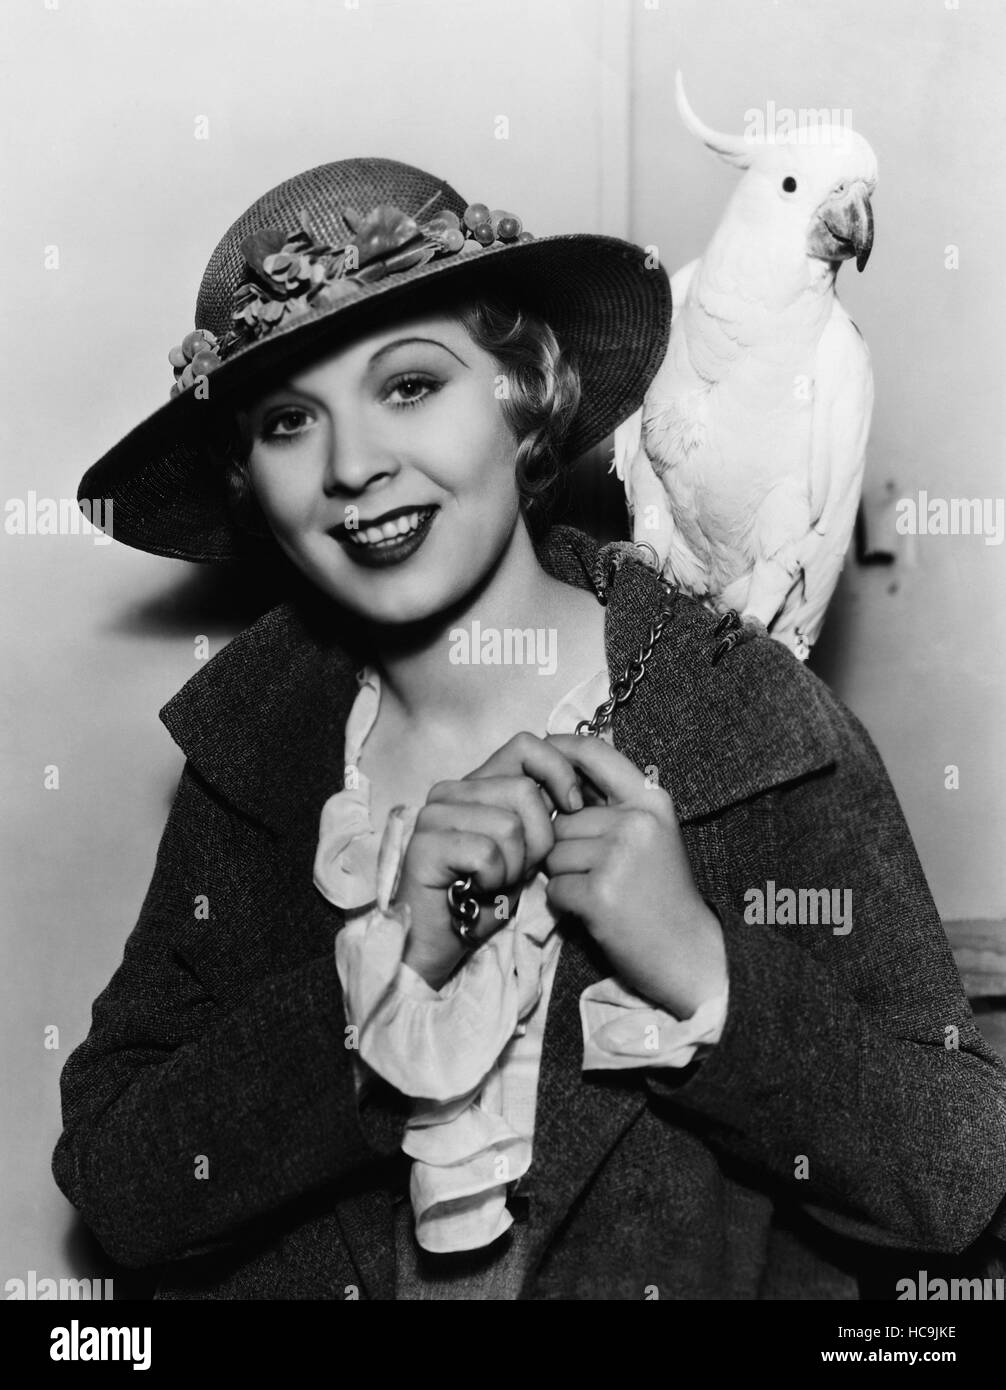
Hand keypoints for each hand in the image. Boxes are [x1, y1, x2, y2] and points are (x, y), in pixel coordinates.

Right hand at [394, 733, 583, 988]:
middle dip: (538, 839)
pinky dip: (494, 881)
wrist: (443, 941)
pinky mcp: (424, 845)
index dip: (558, 772)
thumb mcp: (525, 848)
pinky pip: (486, 854)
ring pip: (509, 825)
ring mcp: (433, 815)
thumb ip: (540, 812)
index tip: (573, 806)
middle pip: (525, 791)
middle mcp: (451, 790)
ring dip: (515, 866)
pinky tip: (476, 890)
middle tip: (518, 869)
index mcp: (476, 783)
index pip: (526, 746)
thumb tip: (576, 789)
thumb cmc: (487, 895)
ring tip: (494, 882)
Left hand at [542, 734, 726, 1017]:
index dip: (559, 749)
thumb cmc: (664, 895)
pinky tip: (596, 914)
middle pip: (562, 820)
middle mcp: (637, 821)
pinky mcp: (601, 893)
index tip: (541, 753)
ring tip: (602, 893)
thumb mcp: (650, 834)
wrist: (693, 955)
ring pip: (553, 855)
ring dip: (565, 878)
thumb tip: (555, 776)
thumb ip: (611, 806)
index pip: (595, 751)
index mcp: (651, 800)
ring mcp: (619, 856)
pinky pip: (555, 889)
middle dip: (565, 848)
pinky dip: (566, 906)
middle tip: (601, 875)